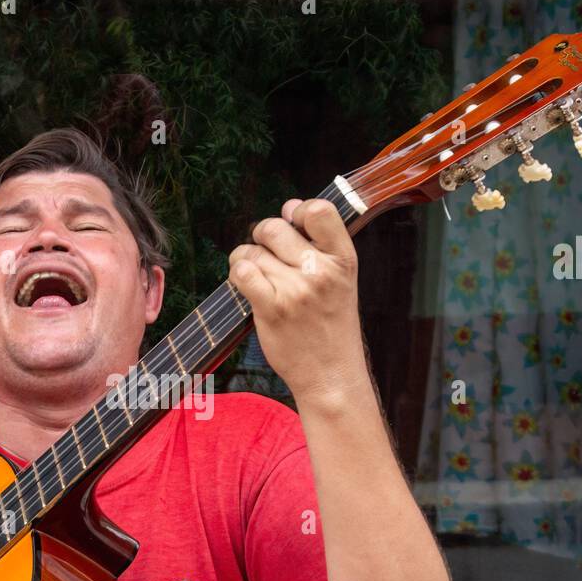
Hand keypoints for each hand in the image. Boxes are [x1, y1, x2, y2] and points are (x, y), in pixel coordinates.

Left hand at [227, 199, 368, 405]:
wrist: (331, 374)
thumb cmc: (332, 327)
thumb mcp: (341, 281)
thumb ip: (319, 244)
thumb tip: (289, 206)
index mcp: (343, 260)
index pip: (319, 210)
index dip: (298, 211)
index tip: (293, 224)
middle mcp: (320, 271)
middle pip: (274, 228)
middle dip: (262, 237)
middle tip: (267, 255)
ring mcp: (296, 290)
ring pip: (252, 253)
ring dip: (247, 261)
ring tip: (260, 279)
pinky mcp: (272, 308)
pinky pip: (242, 272)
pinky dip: (238, 275)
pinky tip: (247, 286)